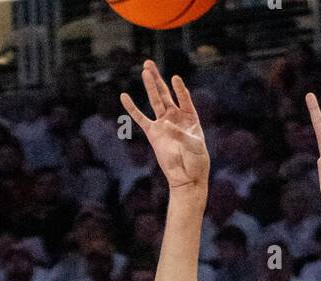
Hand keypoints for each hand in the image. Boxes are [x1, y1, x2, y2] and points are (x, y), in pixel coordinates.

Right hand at [121, 61, 209, 192]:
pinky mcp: (153, 134)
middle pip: (165, 93)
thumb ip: (181, 133)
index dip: (179, 89)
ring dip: (150, 86)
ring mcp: (163, 124)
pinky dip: (132, 108)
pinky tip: (124, 96)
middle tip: (148, 63)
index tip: (175, 79)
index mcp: (190, 117)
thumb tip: (166, 124)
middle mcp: (176, 117)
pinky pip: (140, 119)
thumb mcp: (194, 145)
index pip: (184, 97)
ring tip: (144, 70)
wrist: (187, 178)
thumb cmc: (196, 161)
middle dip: (157, 79)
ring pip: (154, 101)